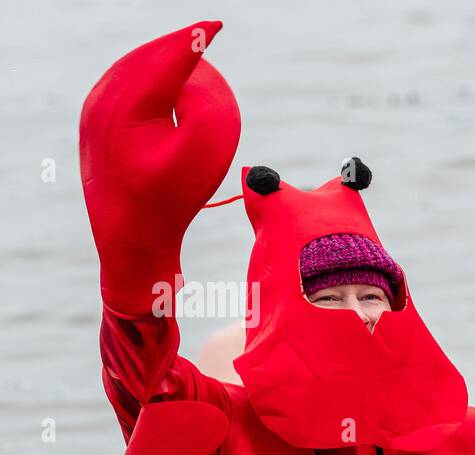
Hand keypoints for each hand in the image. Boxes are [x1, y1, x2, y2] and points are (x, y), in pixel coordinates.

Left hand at [81, 21, 240, 312]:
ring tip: (193, 63)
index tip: (215, 26)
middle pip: (148, 57)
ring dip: (166, 64)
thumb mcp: (203, 158)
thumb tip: (197, 77)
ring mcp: (95, 113)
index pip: (166, 58)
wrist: (130, 245)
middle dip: (180, 49)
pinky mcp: (98, 126)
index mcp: (123, 105)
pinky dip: (153, 80)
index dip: (194, 39)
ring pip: (135, 70)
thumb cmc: (169, 206)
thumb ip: (211, 108)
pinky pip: (128, 87)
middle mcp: (101, 102)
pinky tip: (170, 89)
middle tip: (208, 40)